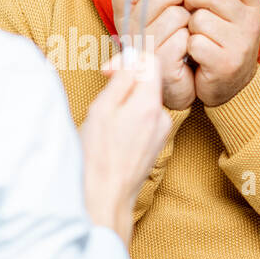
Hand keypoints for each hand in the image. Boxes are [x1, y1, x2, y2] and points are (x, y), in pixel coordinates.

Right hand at [78, 52, 171, 246]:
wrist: (105, 199)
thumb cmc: (97, 157)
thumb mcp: (102, 109)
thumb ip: (122, 79)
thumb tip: (133, 60)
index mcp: (150, 104)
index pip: (151, 62)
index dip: (127, 60)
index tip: (108, 71)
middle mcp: (162, 117)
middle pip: (147, 82)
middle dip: (123, 84)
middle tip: (100, 100)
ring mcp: (160, 133)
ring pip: (142, 102)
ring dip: (123, 104)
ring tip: (103, 124)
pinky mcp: (154, 146)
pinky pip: (142, 121)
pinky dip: (127, 121)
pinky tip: (111, 137)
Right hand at [109, 0, 194, 110]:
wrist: (180, 84)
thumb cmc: (172, 45)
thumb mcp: (160, 17)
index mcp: (126, 18)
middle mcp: (130, 33)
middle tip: (184, 6)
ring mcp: (143, 50)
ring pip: (175, 16)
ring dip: (189, 21)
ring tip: (186, 31)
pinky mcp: (159, 65)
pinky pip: (183, 38)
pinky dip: (191, 40)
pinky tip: (188, 50)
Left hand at [183, 0, 259, 106]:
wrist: (233, 86)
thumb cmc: (224, 43)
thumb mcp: (232, 16)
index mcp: (254, 7)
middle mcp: (252, 23)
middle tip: (187, 7)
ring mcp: (241, 44)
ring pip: (200, 19)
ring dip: (189, 26)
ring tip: (195, 34)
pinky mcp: (226, 64)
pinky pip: (194, 43)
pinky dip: (188, 47)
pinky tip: (195, 53)